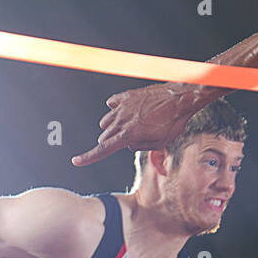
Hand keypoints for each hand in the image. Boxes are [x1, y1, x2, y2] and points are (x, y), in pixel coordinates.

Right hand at [71, 82, 209, 166]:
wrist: (180, 98)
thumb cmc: (173, 121)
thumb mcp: (160, 143)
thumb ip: (140, 147)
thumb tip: (129, 145)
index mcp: (129, 134)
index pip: (103, 149)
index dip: (88, 157)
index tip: (77, 161)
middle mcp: (122, 120)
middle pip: (105, 136)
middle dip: (112, 142)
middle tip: (130, 140)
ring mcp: (123, 106)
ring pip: (106, 121)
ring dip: (113, 127)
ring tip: (132, 125)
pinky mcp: (126, 96)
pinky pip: (112, 104)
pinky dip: (116, 110)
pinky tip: (127, 110)